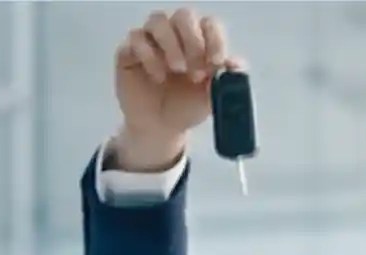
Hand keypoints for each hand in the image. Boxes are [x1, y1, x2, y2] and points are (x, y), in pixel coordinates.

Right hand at [112, 8, 244, 168]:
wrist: (161, 128)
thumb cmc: (188, 107)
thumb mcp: (213, 97)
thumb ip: (226, 80)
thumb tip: (236, 65)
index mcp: (200, 42)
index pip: (210, 25)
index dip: (215, 40)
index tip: (217, 62)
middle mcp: (176, 34)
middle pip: (184, 16)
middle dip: (193, 40)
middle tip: (196, 70)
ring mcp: (151, 39)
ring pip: (158, 20)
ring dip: (171, 44)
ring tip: (177, 70)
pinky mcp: (129, 50)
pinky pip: (136, 38)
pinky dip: (149, 56)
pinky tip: (158, 76)